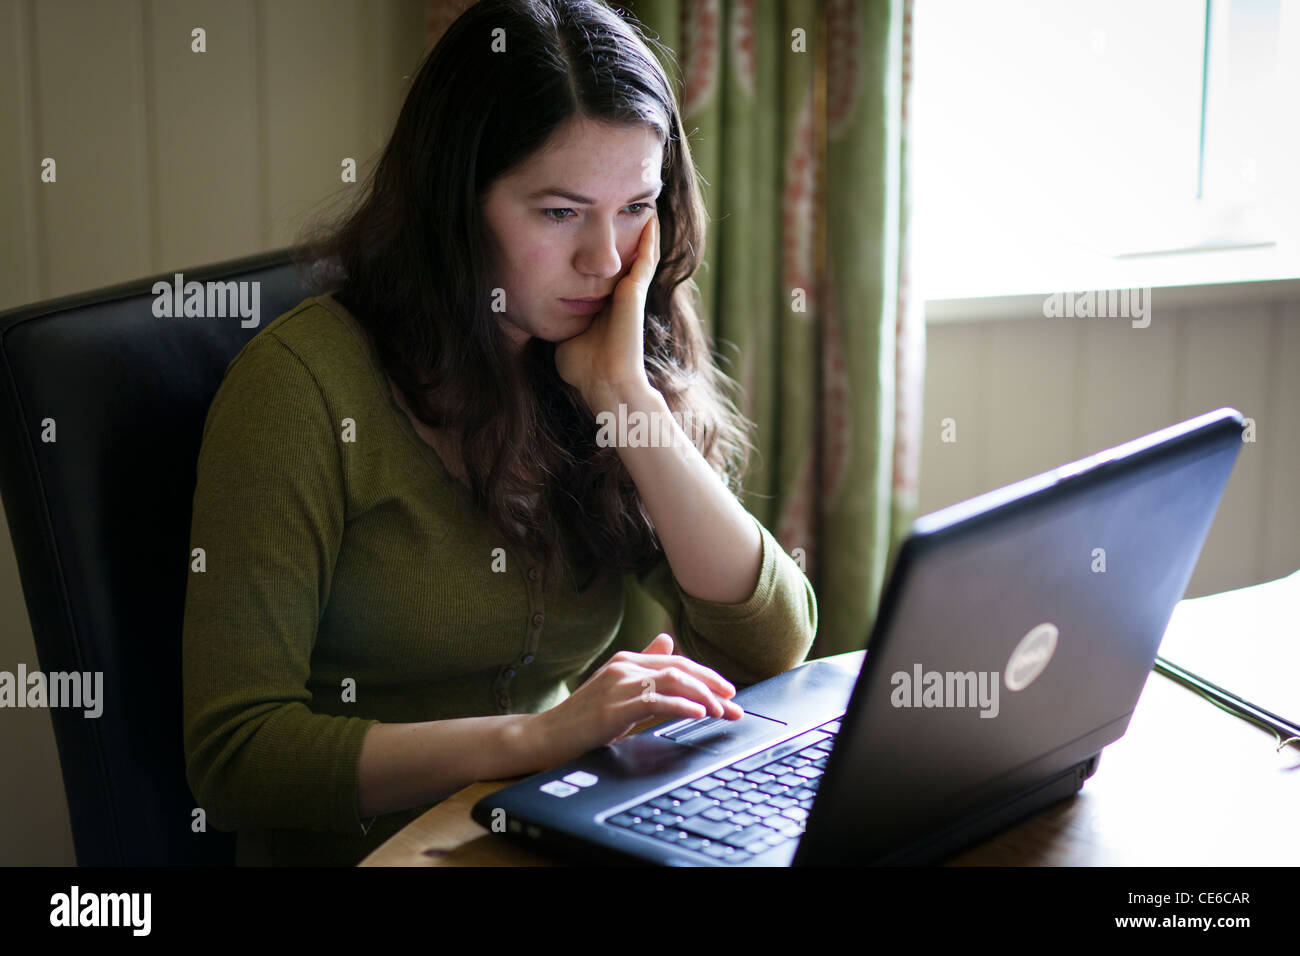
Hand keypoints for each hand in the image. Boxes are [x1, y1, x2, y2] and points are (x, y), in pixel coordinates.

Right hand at [523, 633, 742, 767]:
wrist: (544, 735)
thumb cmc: (581, 717)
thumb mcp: (616, 687)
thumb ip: (642, 665)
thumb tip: (667, 640)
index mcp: (627, 661)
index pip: (677, 662)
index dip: (707, 676)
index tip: (729, 693)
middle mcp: (624, 667)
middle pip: (680, 668)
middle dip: (713, 685)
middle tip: (735, 703)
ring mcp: (618, 685)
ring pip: (672, 681)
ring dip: (702, 696)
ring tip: (720, 712)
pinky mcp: (613, 707)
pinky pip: (655, 701)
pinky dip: (681, 705)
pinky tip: (698, 713)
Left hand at [554, 211, 659, 409]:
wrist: (604, 383)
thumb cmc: (582, 369)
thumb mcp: (563, 336)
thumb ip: (555, 321)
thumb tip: (534, 310)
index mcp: (605, 305)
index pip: (603, 271)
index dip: (600, 251)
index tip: (590, 227)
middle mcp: (620, 296)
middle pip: (622, 256)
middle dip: (621, 232)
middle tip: (620, 206)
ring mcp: (630, 293)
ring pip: (639, 253)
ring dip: (640, 230)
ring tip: (643, 204)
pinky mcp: (636, 291)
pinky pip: (646, 257)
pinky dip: (650, 238)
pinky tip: (650, 216)